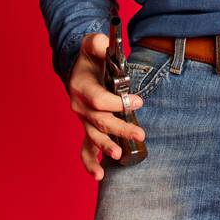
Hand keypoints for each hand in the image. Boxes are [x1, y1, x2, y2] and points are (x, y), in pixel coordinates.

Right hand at [68, 32, 144, 180]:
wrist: (79, 68)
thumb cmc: (89, 57)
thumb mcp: (92, 44)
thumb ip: (97, 44)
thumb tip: (105, 45)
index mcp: (81, 87)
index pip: (99, 100)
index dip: (118, 102)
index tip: (138, 101)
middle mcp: (80, 106)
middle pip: (100, 121)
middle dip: (120, 128)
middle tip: (140, 134)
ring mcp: (83, 120)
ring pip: (94, 137)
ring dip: (107, 147)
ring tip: (120, 155)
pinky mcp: (89, 128)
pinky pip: (86, 149)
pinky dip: (91, 163)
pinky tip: (100, 175)